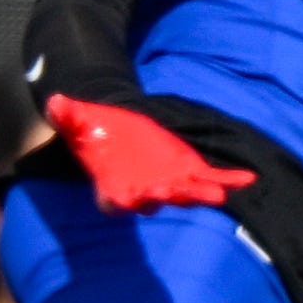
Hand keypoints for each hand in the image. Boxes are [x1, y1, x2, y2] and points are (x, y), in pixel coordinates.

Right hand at [43, 93, 255, 213]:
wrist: (117, 129)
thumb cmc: (94, 129)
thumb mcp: (77, 119)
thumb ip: (67, 114)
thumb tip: (54, 101)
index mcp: (113, 185)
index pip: (114, 201)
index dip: (117, 201)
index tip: (120, 199)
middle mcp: (143, 191)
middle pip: (154, 200)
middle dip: (163, 198)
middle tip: (169, 195)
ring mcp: (169, 184)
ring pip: (186, 193)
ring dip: (201, 194)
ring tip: (217, 195)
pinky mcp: (189, 173)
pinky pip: (211, 179)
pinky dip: (229, 180)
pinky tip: (248, 179)